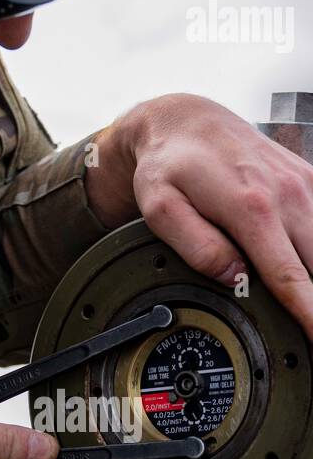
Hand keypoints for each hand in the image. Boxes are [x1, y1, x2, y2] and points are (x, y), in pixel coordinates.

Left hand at [87, 93, 312, 340]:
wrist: (185, 121)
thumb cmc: (169, 166)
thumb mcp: (161, 208)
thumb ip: (198, 246)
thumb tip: (233, 278)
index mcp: (252, 208)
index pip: (292, 279)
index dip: (310, 318)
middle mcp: (289, 195)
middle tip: (304, 338)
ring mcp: (306, 185)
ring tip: (305, 308)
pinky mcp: (312, 180)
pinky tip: (305, 265)